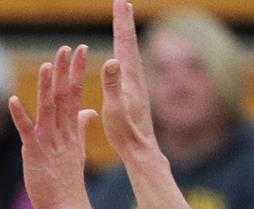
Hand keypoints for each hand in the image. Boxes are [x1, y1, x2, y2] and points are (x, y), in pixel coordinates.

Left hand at [10, 45, 97, 208]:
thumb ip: (81, 128)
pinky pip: (26, 131)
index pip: (75, 95)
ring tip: (48, 64)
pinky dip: (19, 115)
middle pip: (64, 96)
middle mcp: (62, 133)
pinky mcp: (34, 153)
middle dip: (65, 71)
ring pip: (48, 109)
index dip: (76, 72)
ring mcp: (49, 142)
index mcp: (71, 131)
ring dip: (46, 86)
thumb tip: (88, 111)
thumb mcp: (77, 150)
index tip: (80, 52)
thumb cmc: (69, 182)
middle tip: (68, 48)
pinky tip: (12, 99)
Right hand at [100, 0, 159, 160]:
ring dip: (125, 36)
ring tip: (122, 24)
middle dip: (124, 22)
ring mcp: (136, 85)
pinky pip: (127, 65)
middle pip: (129, 43)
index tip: (120, 2)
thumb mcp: (115, 107)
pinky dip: (124, 53)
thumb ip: (113, 84)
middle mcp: (135, 77)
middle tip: (122, 3)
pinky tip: (121, 57)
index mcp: (129, 77)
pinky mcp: (134, 93)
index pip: (124, 43)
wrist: (141, 148)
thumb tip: (112, 60)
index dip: (121, 22)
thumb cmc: (126, 131)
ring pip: (129, 53)